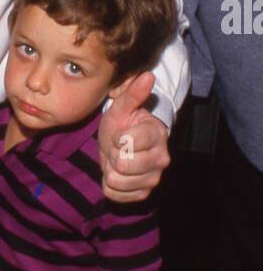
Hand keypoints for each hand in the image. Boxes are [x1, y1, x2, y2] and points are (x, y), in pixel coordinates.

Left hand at [97, 72, 168, 202]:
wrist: (123, 144)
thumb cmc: (123, 123)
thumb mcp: (122, 107)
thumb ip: (134, 93)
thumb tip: (148, 76)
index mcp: (157, 135)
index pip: (127, 143)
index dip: (116, 138)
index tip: (120, 134)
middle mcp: (161, 159)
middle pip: (123, 165)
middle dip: (112, 155)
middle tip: (117, 148)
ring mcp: (153, 179)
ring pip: (117, 181)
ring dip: (110, 170)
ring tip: (117, 159)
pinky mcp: (143, 193)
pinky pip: (115, 194)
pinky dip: (110, 185)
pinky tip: (117, 173)